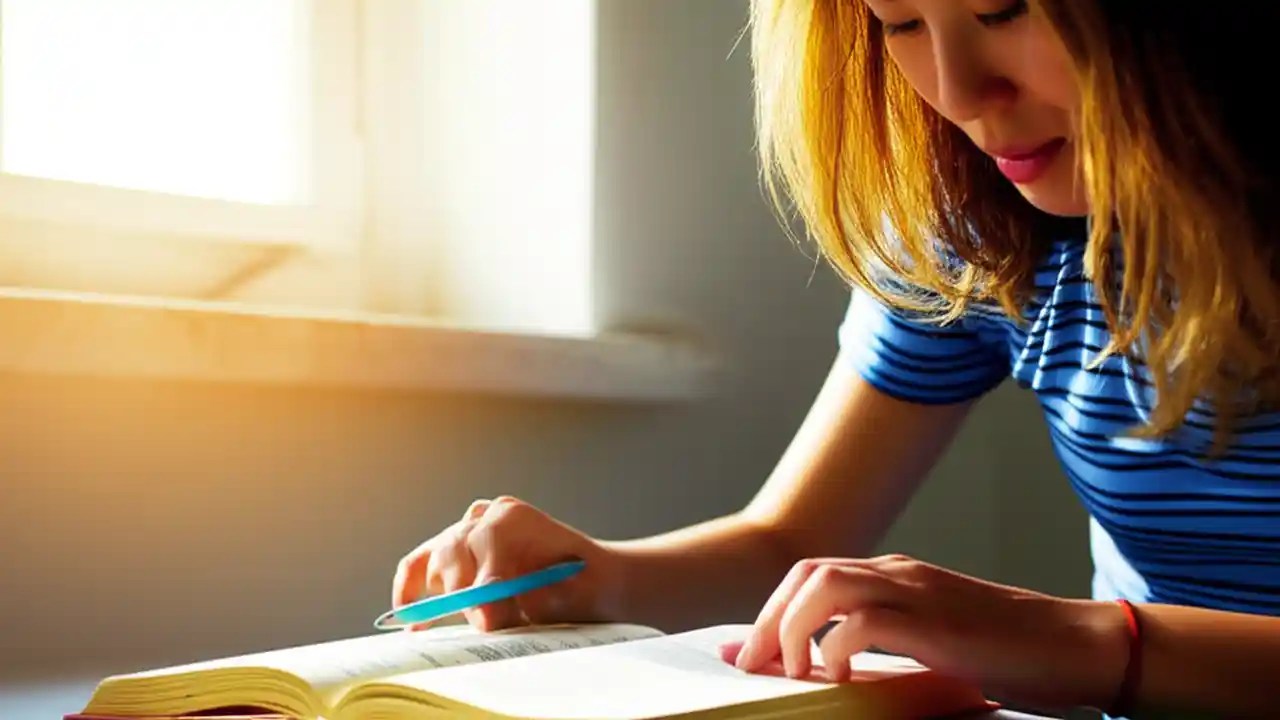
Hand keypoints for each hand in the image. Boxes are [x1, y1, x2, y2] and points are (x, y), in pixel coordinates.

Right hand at [391, 496, 618, 631]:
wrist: (588, 582)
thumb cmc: (581, 586)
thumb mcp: (566, 594)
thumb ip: (531, 599)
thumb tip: (485, 613)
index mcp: (513, 518)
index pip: (486, 541)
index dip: (486, 582)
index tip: (491, 617)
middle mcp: (484, 517)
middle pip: (453, 551)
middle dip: (466, 595)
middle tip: (487, 624)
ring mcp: (463, 533)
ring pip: (435, 562)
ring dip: (448, 597)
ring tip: (476, 620)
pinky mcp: (450, 554)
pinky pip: (418, 566)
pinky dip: (411, 591)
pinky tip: (412, 621)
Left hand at [731, 554, 1128, 710]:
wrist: (1074, 644)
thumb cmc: (1010, 651)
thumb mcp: (935, 640)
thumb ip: (888, 642)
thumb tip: (834, 669)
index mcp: (897, 574)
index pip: (815, 575)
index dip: (775, 610)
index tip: (749, 649)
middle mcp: (899, 572)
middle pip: (807, 574)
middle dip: (770, 618)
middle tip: (753, 664)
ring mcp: (916, 591)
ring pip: (824, 584)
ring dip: (794, 627)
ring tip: (791, 670)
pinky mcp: (933, 622)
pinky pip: (861, 621)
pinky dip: (834, 647)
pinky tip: (835, 677)